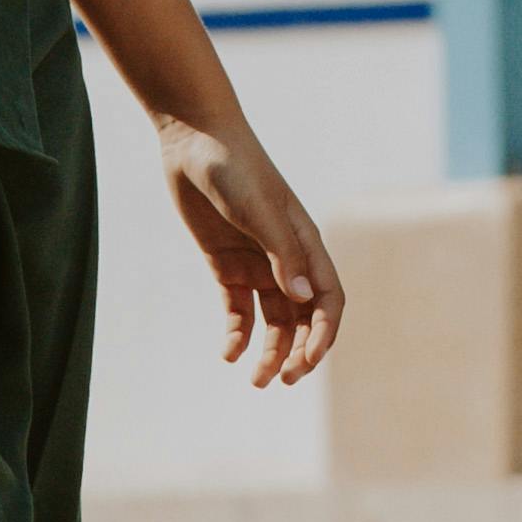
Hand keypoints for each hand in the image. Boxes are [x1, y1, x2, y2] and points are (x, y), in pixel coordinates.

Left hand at [158, 120, 344, 383]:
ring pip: (274, 320)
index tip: (308, 362)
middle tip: (281, 381)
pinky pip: (239, 309)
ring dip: (271, 351)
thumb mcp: (258, 210)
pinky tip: (228, 354)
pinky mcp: (227, 264)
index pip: (327, 299)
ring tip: (256, 381)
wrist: (194, 140)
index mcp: (305, 244)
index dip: (324, 333)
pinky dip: (238, 334)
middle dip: (299, 352)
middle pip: (304, 317)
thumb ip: (282, 254)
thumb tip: (304, 301)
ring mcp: (257, 262)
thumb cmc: (234, 167)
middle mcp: (286, 258)